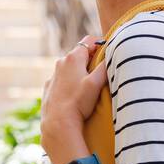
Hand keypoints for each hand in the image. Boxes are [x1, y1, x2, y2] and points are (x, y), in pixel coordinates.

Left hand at [40, 35, 109, 158]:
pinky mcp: (49, 87)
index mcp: (73, 58)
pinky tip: (75, 95)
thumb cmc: (79, 102)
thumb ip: (105, 66)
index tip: (106, 55)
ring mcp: (53, 75)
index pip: (89, 41)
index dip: (99, 45)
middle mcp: (61, 63)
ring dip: (79, 72)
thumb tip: (114, 54)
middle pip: (79, 54)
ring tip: (88, 86)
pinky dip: (69, 83)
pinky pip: (61, 80)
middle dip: (90, 60)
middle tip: (100, 72)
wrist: (58, 122)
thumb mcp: (96, 83)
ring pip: (70, 67)